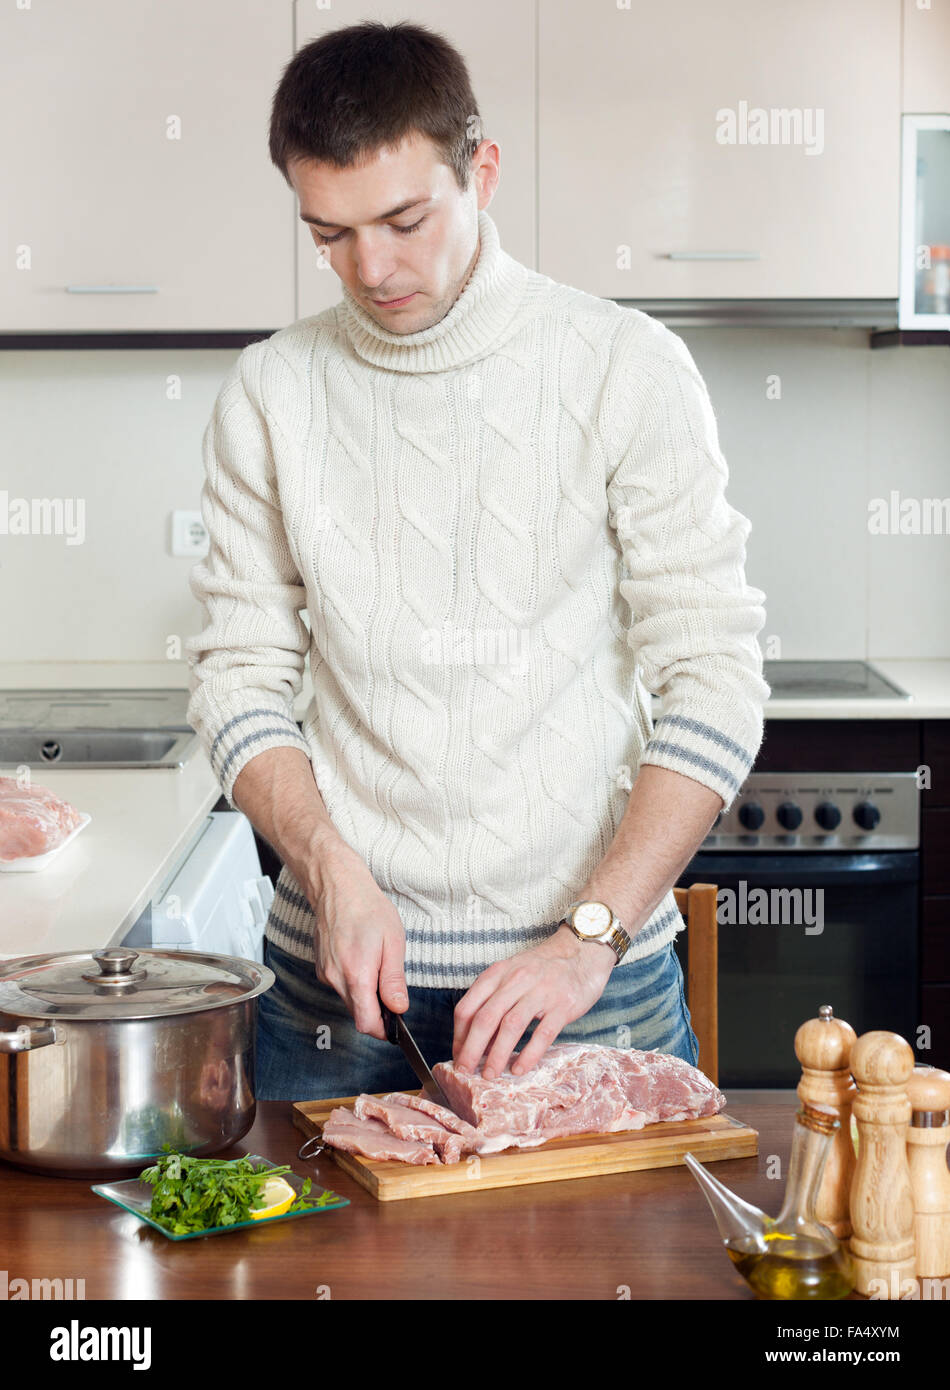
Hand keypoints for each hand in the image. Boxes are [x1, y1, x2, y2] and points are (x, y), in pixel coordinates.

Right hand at [305, 839, 407, 1038]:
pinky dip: (353, 982)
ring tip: (377, 969)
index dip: (383, 1031)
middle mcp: (336, 978)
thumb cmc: (367, 908)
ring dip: (364, 996)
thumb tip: (399, 1008)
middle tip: (392, 995)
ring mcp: (325, 973)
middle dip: (376, 1013)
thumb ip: (394, 980)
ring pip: (348, 1000)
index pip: (366, 1023)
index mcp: (357, 975)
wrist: (337, 887)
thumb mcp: (393, 943)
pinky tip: (361, 961)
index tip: (394, 1028)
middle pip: (357, 1014)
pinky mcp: (320, 967)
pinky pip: (339, 986)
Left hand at [452, 926, 614, 1078]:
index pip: (468, 1007)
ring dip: (497, 1055)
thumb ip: (493, 1001)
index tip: (458, 1056)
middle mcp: (516, 980)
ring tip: (490, 1075)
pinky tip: (519, 1069)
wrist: (581, 954)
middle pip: (485, 1018)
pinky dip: (529, 1054)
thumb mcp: (511, 975)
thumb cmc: (541, 970)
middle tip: (465, 1072)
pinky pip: (542, 1034)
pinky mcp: (563, 1005)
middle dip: (472, 1050)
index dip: (459, 1036)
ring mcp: (540, 992)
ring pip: (511, 1026)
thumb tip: (476, 1041)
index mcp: (497, 973)